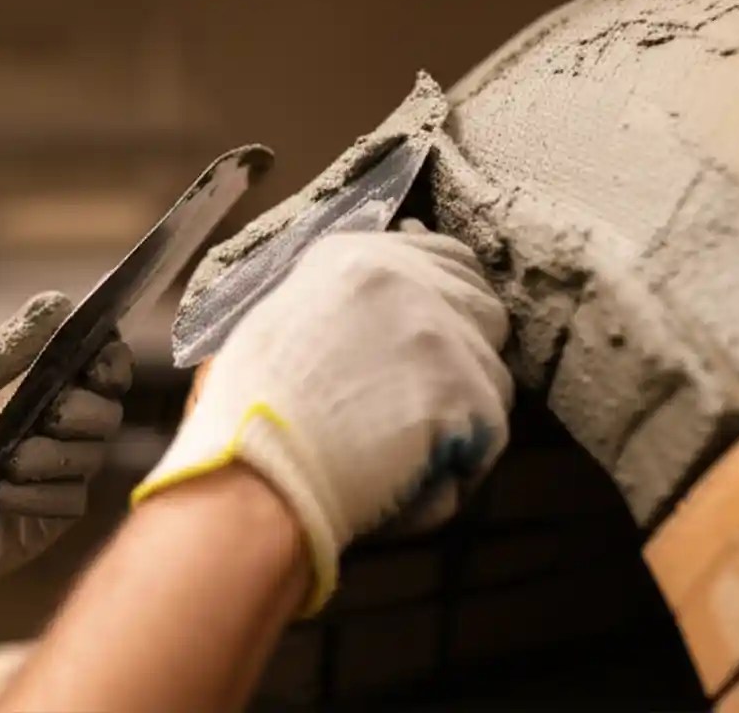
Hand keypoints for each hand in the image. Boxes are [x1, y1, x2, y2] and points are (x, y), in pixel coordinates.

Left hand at [0, 292, 131, 612]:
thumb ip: (4, 347)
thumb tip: (58, 304)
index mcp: (45, 378)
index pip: (105, 358)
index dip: (112, 359)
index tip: (97, 365)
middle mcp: (66, 420)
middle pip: (108, 407)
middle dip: (78, 410)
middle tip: (45, 417)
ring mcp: (66, 467)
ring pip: (91, 453)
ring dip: (45, 455)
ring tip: (0, 465)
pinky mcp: (59, 511)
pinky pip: (70, 497)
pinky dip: (31, 495)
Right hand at [134, 225, 511, 612]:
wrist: (253, 473)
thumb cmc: (245, 418)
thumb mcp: (278, 325)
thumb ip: (337, 309)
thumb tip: (378, 323)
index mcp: (354, 257)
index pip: (447, 259)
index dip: (451, 306)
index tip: (436, 348)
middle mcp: (404, 277)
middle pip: (484, 311)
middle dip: (467, 360)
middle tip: (423, 410)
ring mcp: (440, 330)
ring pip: (493, 377)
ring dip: (463, 420)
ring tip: (401, 455)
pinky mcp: (465, 388)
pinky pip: (491, 433)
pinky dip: (460, 467)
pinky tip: (409, 481)